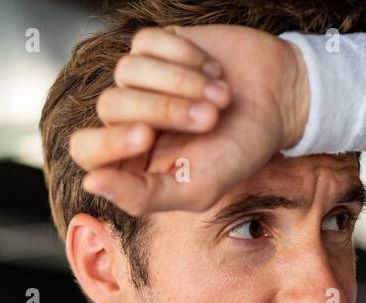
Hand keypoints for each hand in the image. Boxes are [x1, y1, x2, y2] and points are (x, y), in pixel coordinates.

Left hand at [69, 24, 308, 215]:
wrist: (278, 101)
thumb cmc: (239, 150)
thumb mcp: (198, 188)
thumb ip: (144, 196)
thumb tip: (91, 183)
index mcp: (130, 161)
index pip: (86, 150)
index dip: (109, 141)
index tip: (147, 135)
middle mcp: (128, 119)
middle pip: (111, 106)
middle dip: (164, 110)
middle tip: (210, 119)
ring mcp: (139, 80)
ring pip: (127, 71)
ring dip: (180, 83)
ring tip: (220, 97)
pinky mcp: (157, 46)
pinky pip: (148, 43)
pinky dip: (185, 56)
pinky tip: (212, 70)